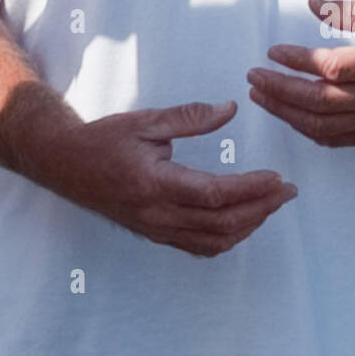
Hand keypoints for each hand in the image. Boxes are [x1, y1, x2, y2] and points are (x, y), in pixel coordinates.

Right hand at [36, 100, 295, 257]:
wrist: (66, 164)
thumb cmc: (105, 139)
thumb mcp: (146, 120)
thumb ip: (190, 117)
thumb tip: (229, 109)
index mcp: (156, 183)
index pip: (214, 194)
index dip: (251, 190)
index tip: (277, 179)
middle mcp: (158, 214)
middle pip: (222, 224)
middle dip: (261, 209)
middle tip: (287, 191)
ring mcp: (156, 229)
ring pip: (213, 241)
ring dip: (248, 226)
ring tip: (270, 204)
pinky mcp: (155, 234)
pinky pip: (198, 246)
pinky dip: (227, 237)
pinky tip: (241, 221)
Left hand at [246, 0, 354, 147]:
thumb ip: (351, 12)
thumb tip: (311, 2)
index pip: (331, 68)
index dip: (298, 62)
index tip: (273, 52)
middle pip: (319, 101)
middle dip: (280, 90)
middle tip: (254, 77)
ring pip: (322, 125)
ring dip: (286, 113)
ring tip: (261, 96)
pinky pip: (335, 139)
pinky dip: (307, 129)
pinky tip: (289, 116)